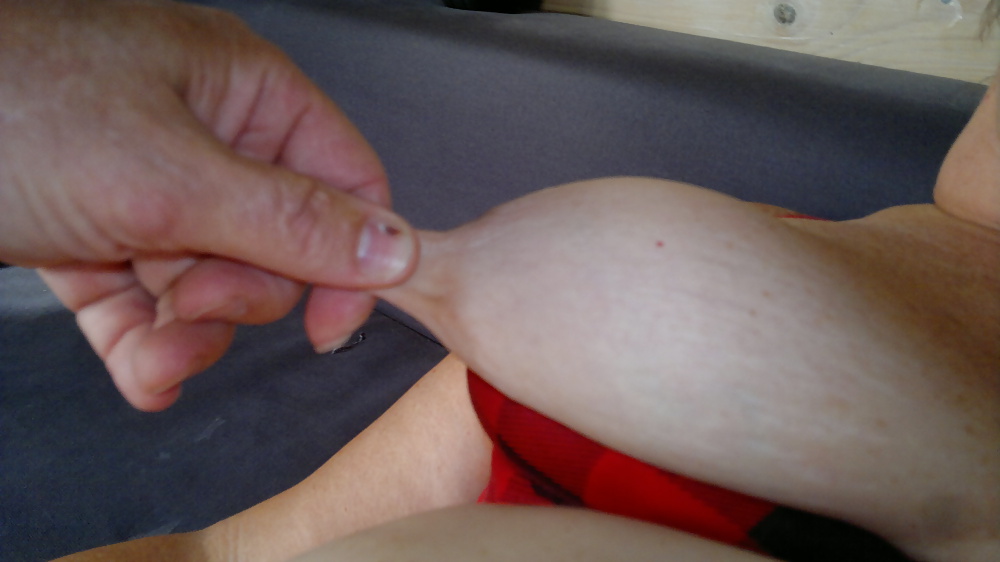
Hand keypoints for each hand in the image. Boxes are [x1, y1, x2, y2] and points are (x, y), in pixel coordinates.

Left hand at [0, 0, 416, 410]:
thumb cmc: (8, 106)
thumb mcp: (167, 174)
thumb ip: (290, 220)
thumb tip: (395, 251)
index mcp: (244, 93)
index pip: (343, 180)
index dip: (350, 259)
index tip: (330, 329)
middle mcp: (207, 134)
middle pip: (275, 243)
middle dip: (235, 294)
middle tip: (189, 301)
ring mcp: (149, 183)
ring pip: (209, 279)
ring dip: (185, 330)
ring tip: (149, 357)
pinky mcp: (97, 228)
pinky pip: (147, 294)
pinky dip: (143, 336)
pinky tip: (138, 370)